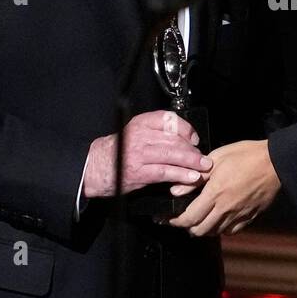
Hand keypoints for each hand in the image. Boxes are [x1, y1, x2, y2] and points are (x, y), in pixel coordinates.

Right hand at [81, 110, 211, 198]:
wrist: (93, 168)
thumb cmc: (116, 152)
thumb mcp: (133, 134)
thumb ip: (155, 134)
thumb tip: (184, 141)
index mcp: (139, 123)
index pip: (168, 119)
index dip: (185, 128)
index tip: (194, 138)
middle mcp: (139, 135)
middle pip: (174, 139)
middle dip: (192, 150)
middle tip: (203, 158)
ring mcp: (138, 154)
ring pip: (172, 155)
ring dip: (192, 162)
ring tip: (203, 167)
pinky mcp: (138, 172)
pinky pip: (165, 172)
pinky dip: (181, 175)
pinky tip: (191, 177)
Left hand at [168, 140, 280, 236]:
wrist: (275, 161)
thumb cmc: (246, 155)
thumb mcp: (216, 158)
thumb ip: (195, 177)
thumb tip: (176, 191)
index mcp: (215, 193)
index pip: (190, 217)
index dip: (177, 221)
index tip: (171, 219)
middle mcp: (226, 208)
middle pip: (200, 231)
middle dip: (189, 227)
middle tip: (185, 219)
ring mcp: (239, 214)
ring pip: (215, 232)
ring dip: (205, 229)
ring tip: (202, 219)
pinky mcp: (250, 216)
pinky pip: (232, 230)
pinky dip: (222, 229)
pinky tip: (220, 220)